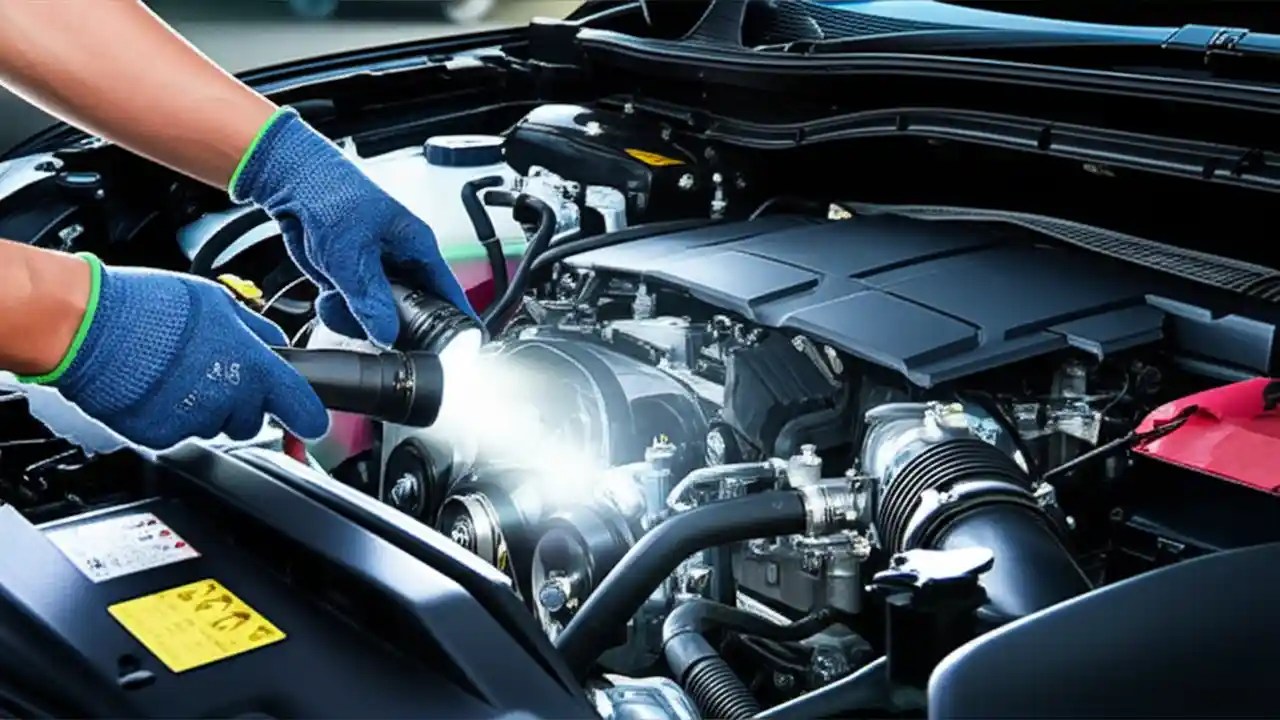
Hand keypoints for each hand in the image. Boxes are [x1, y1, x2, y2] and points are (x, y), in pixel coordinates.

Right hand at [42, 255, 328, 449]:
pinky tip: (155, 387)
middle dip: (240, 399)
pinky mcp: (160, 437)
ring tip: (175, 371)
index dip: (309, 415)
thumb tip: (273, 345)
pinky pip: (179, 431)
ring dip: (205, 405)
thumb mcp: (217, 301)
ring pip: (215, 425)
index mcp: (253, 368)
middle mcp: (228, 401)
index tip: (313, 421)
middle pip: (252, 417)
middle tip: (212, 368)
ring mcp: (194, 423)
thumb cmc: (150, 307)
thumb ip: (253, 329)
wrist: (87, 328)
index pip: (300, 405)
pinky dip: (172, 414)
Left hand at [230, 108, 476, 346]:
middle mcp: (401, 261)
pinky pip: (354, 309)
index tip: (459, 350)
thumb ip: (371, 300)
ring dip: (357, 316)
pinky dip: (339, 309)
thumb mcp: (352, 256)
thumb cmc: (331, 195)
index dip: (456, 323)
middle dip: (390, 324)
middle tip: (372, 325)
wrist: (291, 181)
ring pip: (379, 315)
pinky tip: (327, 295)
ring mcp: (376, 271)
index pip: (448, 293)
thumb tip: (387, 334)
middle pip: (412, 312)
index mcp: (417, 247)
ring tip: (338, 300)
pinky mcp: (352, 278)